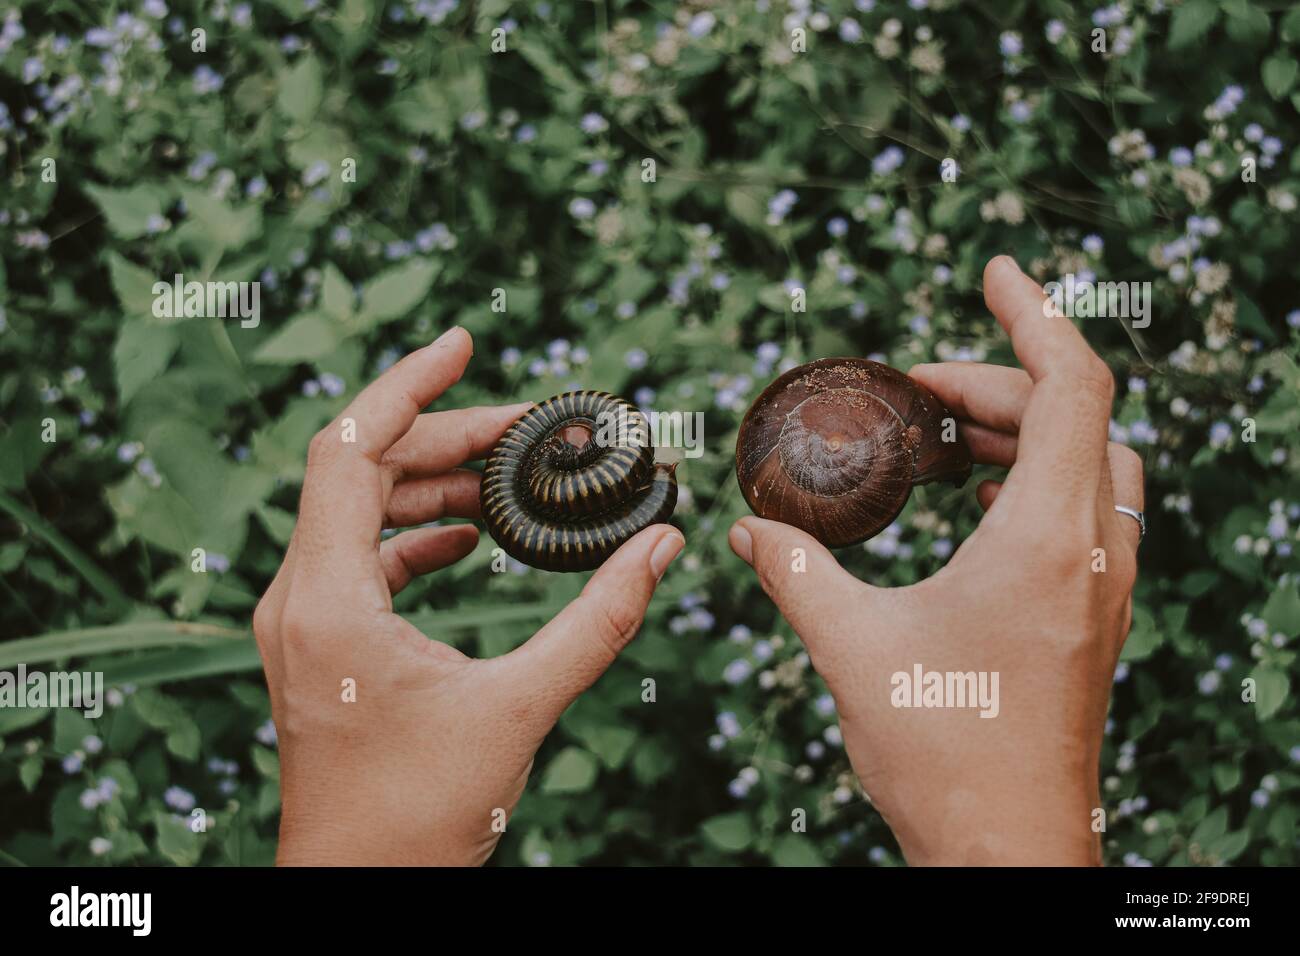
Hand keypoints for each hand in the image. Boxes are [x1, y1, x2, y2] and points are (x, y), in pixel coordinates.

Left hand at [253, 328, 684, 865]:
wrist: (359, 890)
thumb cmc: (421, 815)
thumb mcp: (521, 707)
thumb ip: (598, 621)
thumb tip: (662, 545)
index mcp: (328, 599)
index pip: (351, 446)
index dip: (409, 383)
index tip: (464, 340)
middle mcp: (298, 598)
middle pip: (362, 469)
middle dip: (448, 435)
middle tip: (531, 426)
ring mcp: (303, 622)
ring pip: (358, 511)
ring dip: (432, 480)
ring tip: (512, 471)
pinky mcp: (320, 645)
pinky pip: (360, 557)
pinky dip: (415, 532)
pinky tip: (468, 534)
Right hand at [728, 256, 1142, 865]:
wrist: (1010, 853)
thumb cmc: (942, 755)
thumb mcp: (851, 647)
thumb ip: (795, 572)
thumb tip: (747, 527)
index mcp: (1045, 542)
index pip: (1070, 386)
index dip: (1033, 313)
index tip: (994, 266)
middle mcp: (1091, 555)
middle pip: (1076, 418)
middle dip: (997, 383)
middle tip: (915, 394)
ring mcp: (1100, 591)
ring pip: (1088, 465)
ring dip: (1021, 430)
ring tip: (938, 439)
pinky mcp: (1091, 620)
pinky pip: (1082, 512)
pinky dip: (1033, 478)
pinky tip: (967, 503)